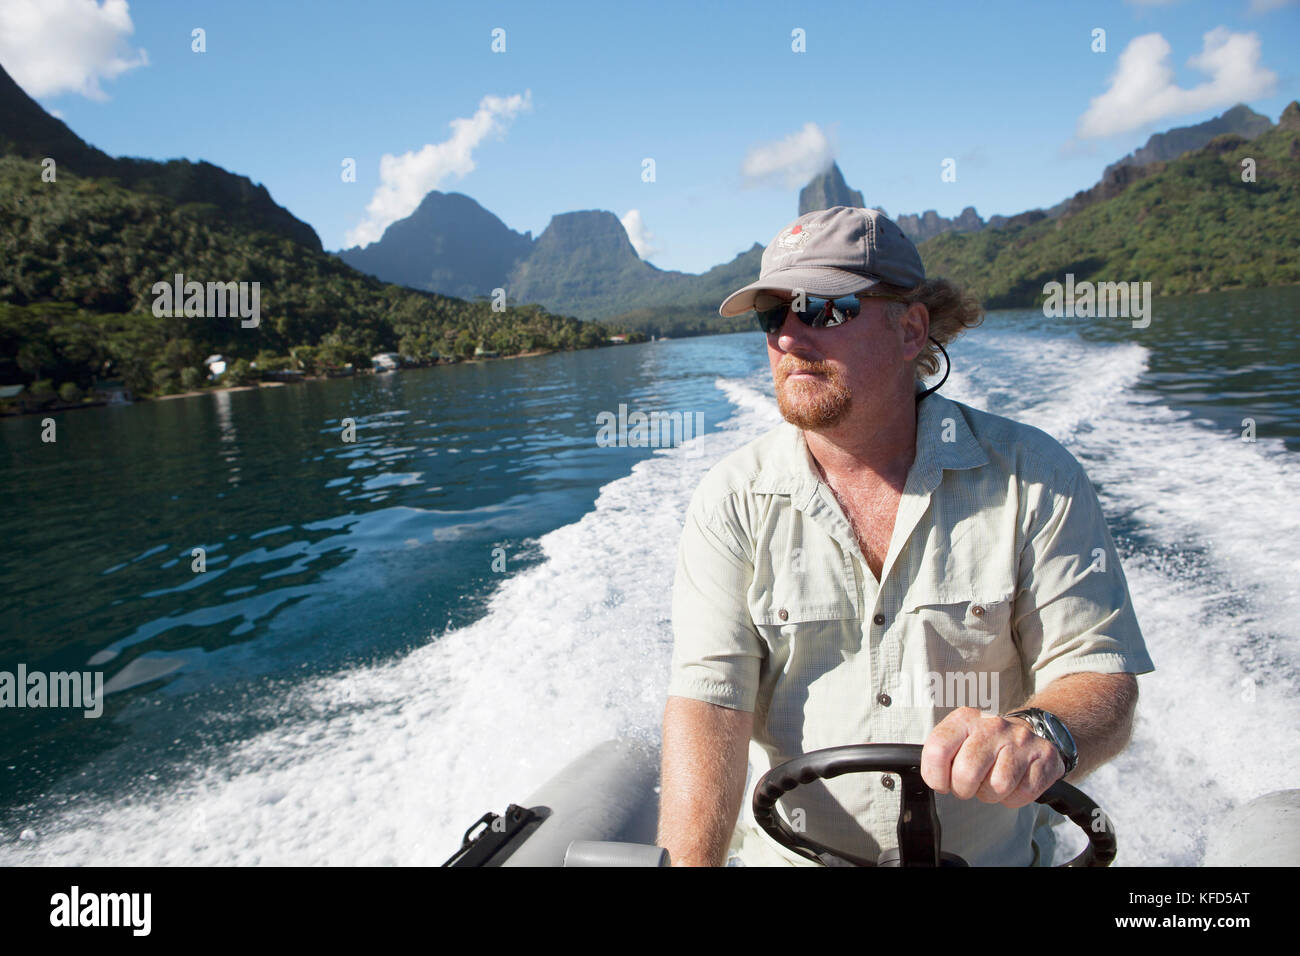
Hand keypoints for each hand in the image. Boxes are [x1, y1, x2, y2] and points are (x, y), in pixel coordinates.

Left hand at [920, 707, 1064, 808]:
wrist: (1030, 731)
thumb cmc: (987, 742)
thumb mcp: (959, 738)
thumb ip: (941, 753)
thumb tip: (931, 778)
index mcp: (965, 719)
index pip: (938, 749)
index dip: (935, 776)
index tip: (942, 782)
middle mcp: (993, 726)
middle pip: (966, 773)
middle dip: (964, 789)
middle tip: (970, 784)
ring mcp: (1020, 740)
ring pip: (997, 787)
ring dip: (992, 794)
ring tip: (993, 781)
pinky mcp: (1044, 756)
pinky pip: (1023, 793)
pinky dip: (1015, 797)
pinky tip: (1015, 782)